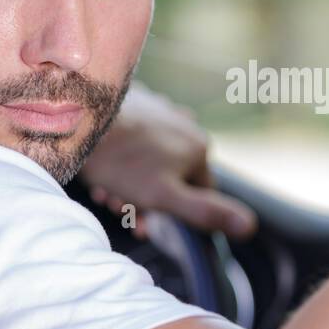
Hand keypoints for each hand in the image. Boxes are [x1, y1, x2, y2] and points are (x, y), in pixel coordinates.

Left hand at [79, 82, 257, 239]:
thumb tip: (250, 226)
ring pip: (150, 159)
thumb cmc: (120, 160)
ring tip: (104, 187)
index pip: (196, 193)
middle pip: (170, 176)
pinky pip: (134, 138)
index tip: (142, 223)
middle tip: (115, 204)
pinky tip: (103, 163)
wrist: (78, 117)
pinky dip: (122, 155)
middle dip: (144, 198)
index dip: (170, 214)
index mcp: (199, 148)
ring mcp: (161, 111)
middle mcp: (186, 125)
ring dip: (129, 180)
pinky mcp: (136, 103)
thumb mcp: (165, 196)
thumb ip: (206, 212)